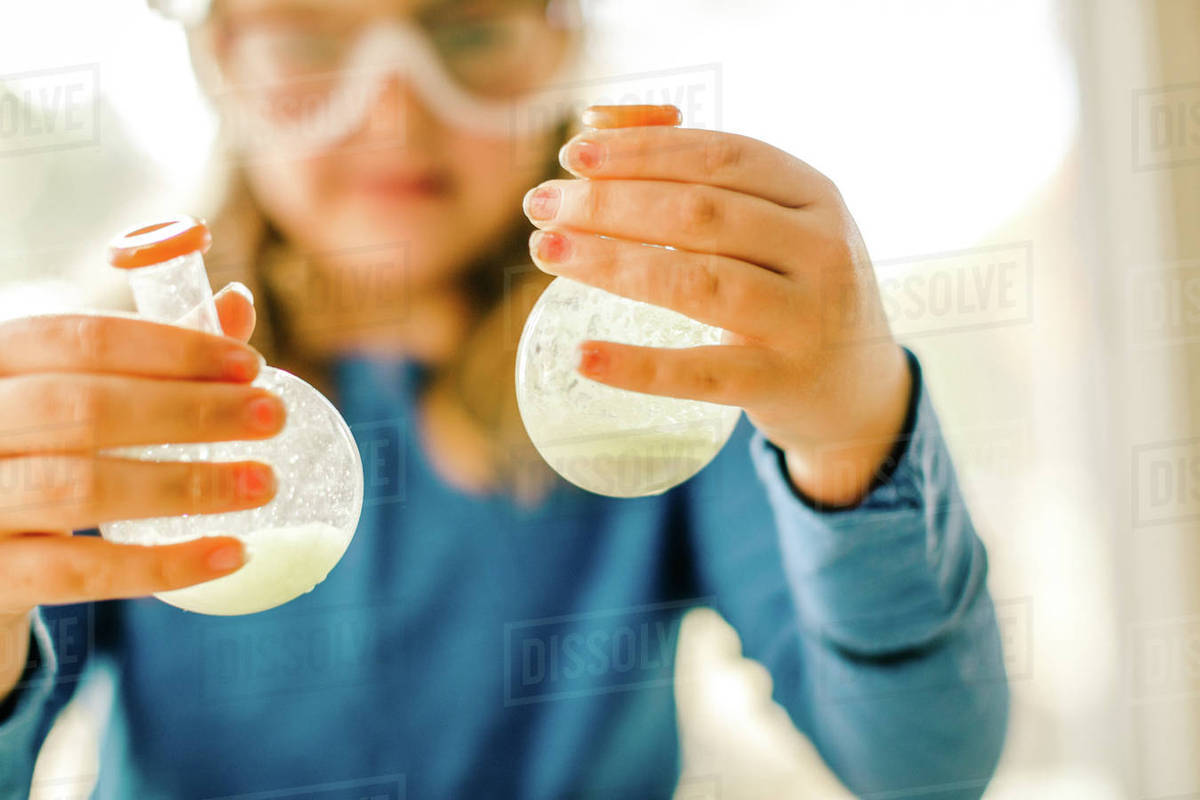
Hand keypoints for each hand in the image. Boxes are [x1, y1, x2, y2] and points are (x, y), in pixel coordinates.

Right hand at [0, 285, 282, 695]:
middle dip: (190, 411)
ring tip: (264, 483)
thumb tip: (236, 303)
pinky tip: (232, 553)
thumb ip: (149, 358)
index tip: (251, 365)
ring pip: (80, 490)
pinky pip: (79, 574)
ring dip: (186, 485)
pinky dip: (164, 565)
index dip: (169, 348)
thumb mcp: (70, 398)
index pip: (77, 340)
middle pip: (82, 409)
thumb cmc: (38, 456)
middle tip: (274, 417)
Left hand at [522, 106, 910, 507]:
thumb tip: (595, 124)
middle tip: (541, 204)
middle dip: (610, 202)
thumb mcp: (766, 221)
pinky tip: (583, 356)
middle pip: (701, 213)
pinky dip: (640, 366)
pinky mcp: (782, 383)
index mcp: (812, 194)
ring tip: (547, 250)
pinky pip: (703, 374)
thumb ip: (692, 170)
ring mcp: (805, 320)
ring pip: (699, 283)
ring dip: (613, 263)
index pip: (719, 156)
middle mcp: (819, 249)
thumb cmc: (789, 287)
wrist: (856, 388)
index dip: (641, 150)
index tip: (572, 154)